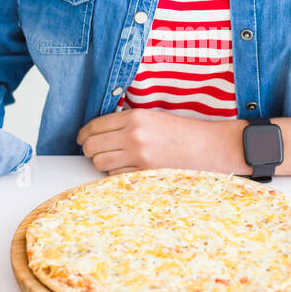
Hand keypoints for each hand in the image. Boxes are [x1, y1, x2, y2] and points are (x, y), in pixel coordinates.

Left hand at [76, 107, 243, 175]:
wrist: (207, 146)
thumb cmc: (182, 131)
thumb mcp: (153, 117)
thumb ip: (127, 122)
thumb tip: (100, 131)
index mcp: (135, 117)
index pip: (95, 126)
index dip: (84, 134)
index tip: (82, 138)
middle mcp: (133, 135)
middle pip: (92, 146)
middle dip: (88, 149)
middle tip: (92, 150)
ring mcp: (138, 155)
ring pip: (100, 162)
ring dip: (101, 162)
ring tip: (110, 159)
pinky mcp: (143, 172)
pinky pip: (115, 174)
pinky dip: (114, 172)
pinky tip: (125, 167)